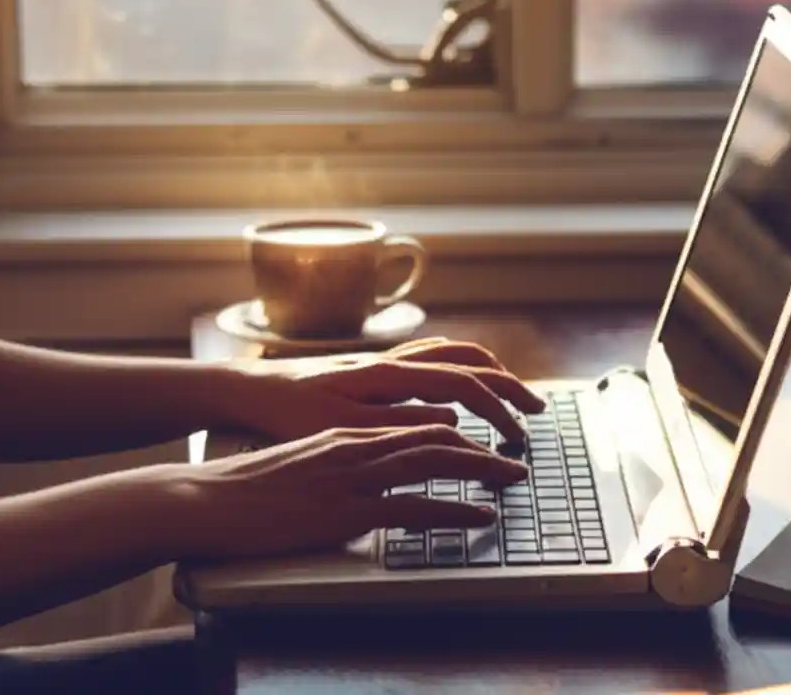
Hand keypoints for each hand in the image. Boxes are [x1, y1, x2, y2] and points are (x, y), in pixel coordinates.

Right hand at [176, 424, 527, 558]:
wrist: (206, 498)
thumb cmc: (249, 485)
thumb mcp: (306, 460)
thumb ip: (344, 459)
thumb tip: (372, 471)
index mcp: (348, 430)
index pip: (418, 420)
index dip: (461, 429)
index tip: (487, 438)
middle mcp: (357, 444)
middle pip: (438, 434)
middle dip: (484, 442)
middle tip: (518, 454)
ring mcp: (353, 475)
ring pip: (434, 461)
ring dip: (481, 468)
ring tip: (512, 476)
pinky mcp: (345, 510)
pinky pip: (414, 507)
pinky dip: (453, 509)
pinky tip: (478, 514)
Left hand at [226, 338, 545, 443]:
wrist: (254, 388)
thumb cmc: (291, 411)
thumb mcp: (342, 427)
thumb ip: (398, 423)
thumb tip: (452, 418)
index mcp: (391, 375)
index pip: (463, 385)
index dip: (497, 410)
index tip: (516, 438)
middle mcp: (395, 360)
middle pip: (470, 360)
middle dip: (509, 384)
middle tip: (536, 411)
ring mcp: (388, 359)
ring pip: (456, 353)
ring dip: (491, 372)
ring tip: (513, 395)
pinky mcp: (379, 367)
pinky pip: (436, 357)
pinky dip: (465, 367)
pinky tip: (466, 385)